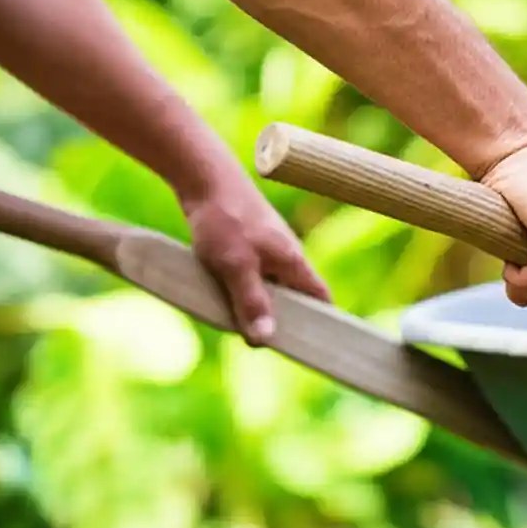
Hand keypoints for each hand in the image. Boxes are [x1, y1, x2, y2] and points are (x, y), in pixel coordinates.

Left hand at [180, 173, 329, 346]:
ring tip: (233, 321)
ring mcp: (268, 251)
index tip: (314, 348)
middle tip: (261, 341)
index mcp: (294, 261)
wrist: (203, 179)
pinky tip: (220, 297)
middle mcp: (287, 257)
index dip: (323, 324)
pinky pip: (252, 278)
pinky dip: (242, 291)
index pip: (322, 299)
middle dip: (282, 321)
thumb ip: (251, 302)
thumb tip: (266, 340)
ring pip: (270, 289)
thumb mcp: (234, 265)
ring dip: (256, 306)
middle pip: (295, 299)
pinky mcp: (248, 247)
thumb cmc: (224, 219)